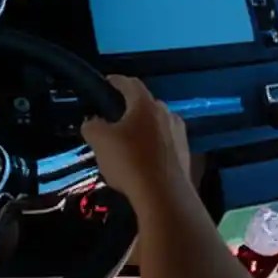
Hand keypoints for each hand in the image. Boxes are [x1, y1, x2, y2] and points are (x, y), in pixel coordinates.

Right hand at [81, 75, 192, 205]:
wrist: (164, 196)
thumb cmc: (130, 162)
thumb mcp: (99, 141)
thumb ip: (92, 125)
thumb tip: (93, 122)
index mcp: (145, 104)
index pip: (129, 83)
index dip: (115, 81)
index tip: (105, 84)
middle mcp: (166, 113)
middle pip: (145, 104)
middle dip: (129, 108)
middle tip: (113, 120)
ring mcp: (179, 133)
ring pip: (156, 124)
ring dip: (143, 128)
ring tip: (128, 142)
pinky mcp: (186, 154)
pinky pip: (165, 142)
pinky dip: (153, 145)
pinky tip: (143, 160)